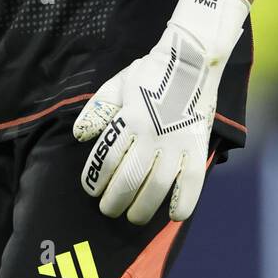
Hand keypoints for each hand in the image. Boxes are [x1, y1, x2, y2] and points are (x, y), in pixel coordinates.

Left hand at [73, 0, 248, 224]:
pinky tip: (173, 215)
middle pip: (129, 179)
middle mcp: (152, 134)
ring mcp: (177, 143)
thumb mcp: (117, 85)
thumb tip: (80, 136)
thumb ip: (98, 111)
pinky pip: (192, 183)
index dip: (96, 180)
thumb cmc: (149, 73)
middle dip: (115, 201)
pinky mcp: (197, 146)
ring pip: (157, 187)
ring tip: (133, 217)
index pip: (107, 159)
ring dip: (142, 208)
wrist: (191, 60)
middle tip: (108, 210)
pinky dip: (184, 203)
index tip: (92, 190)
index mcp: (129, 119)